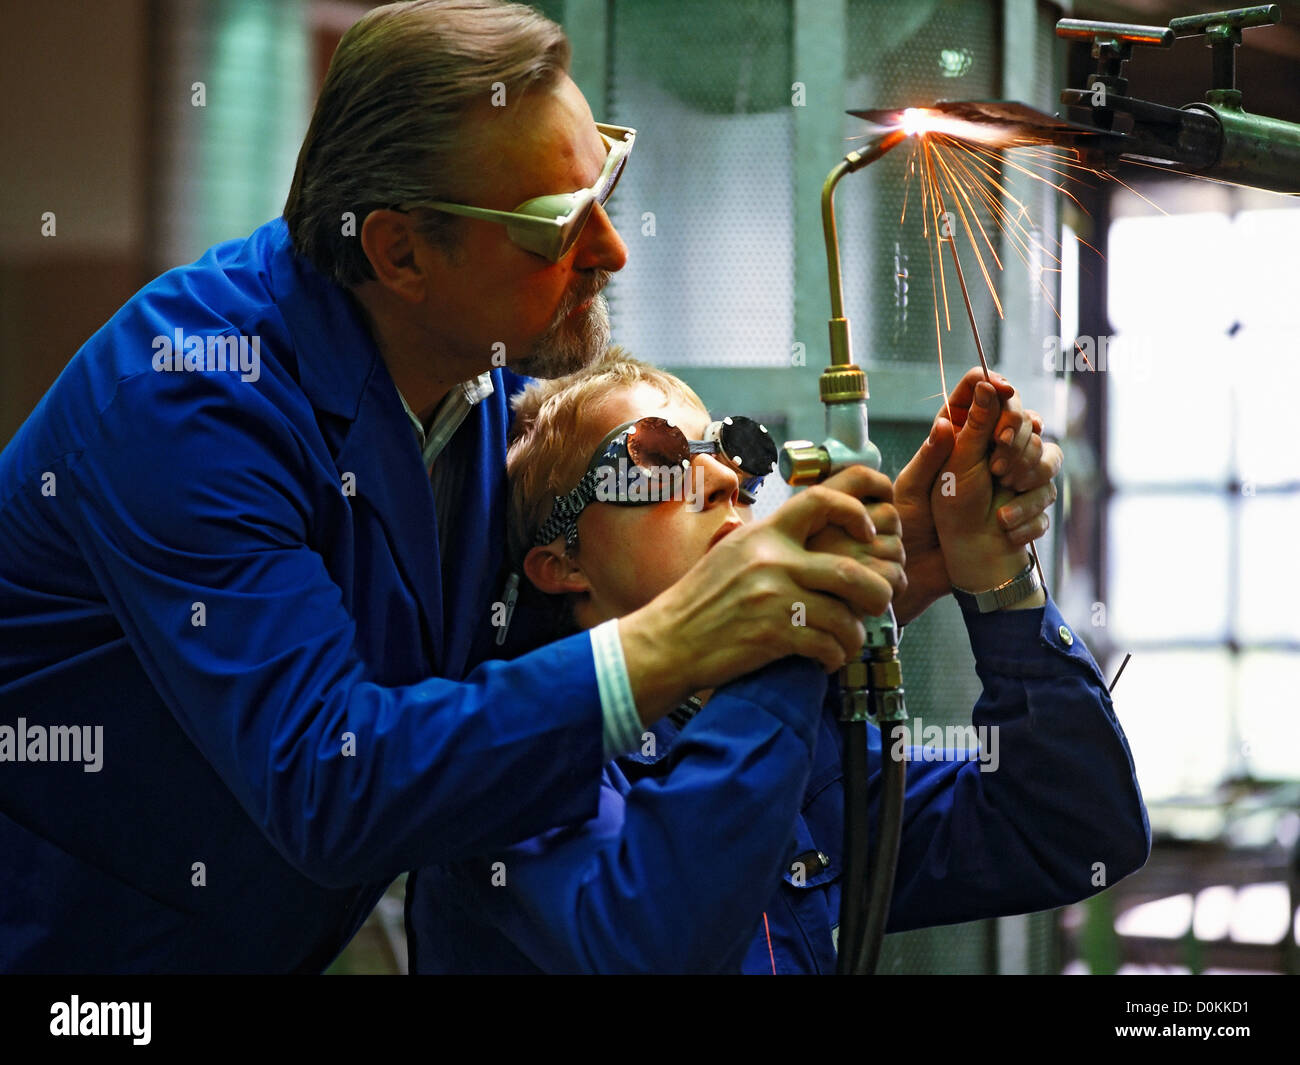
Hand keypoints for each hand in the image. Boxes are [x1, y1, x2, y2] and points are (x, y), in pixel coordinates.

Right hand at [618, 468, 896, 722]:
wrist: (667, 641)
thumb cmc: (701, 602)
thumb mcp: (734, 555)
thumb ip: (773, 546)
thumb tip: (818, 541)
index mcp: (763, 534)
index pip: (821, 500)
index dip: (856, 511)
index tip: (870, 530)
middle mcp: (770, 561)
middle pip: (850, 570)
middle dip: (876, 592)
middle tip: (877, 602)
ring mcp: (772, 598)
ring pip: (845, 616)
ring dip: (855, 634)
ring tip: (846, 641)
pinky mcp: (772, 635)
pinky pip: (827, 646)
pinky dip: (834, 657)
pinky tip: (824, 659)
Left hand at [894, 367, 1060, 619]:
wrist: (928, 571)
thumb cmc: (912, 527)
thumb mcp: (915, 487)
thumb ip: (936, 451)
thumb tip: (951, 417)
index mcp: (954, 439)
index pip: (979, 396)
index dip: (992, 385)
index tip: (1003, 388)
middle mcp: (987, 451)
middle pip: (1021, 418)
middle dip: (1015, 431)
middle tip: (998, 457)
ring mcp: (1011, 476)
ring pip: (1044, 452)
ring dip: (1029, 467)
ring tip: (1004, 485)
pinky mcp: (1026, 503)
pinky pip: (1047, 493)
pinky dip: (1029, 509)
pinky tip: (1004, 524)